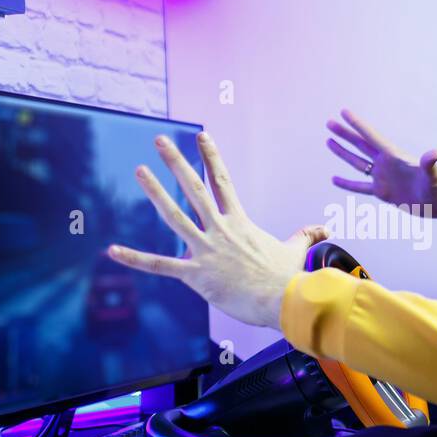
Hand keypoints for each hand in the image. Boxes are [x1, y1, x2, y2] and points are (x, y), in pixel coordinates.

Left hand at [108, 132, 327, 328]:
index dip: (211, 157)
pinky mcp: (196, 275)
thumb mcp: (295, 250)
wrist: (285, 300)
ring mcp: (206, 250)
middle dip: (176, 162)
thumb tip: (324, 226)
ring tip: (139, 170)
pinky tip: (112, 250)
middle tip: (160, 140)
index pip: (222, 181)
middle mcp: (220, 229)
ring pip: (174, 215)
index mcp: (240, 222)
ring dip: (155, 192)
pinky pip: (160, 265)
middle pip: (194, 188)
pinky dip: (135, 258)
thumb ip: (305, 234)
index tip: (200, 136)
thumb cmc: (290, 277)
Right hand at [326, 109, 436, 227]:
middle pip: (360, 145)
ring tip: (330, 141)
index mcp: (394, 156)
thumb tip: (435, 153)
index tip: (344, 112)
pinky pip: (359, 187)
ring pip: (357, 163)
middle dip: (345, 134)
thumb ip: (430, 163)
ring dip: (343, 153)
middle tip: (330, 123)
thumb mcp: (434, 174)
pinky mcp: (382, 192)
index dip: (358, 124)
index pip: (371, 137)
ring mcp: (382, 177)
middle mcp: (386, 164)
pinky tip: (335, 179)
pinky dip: (347, 183)